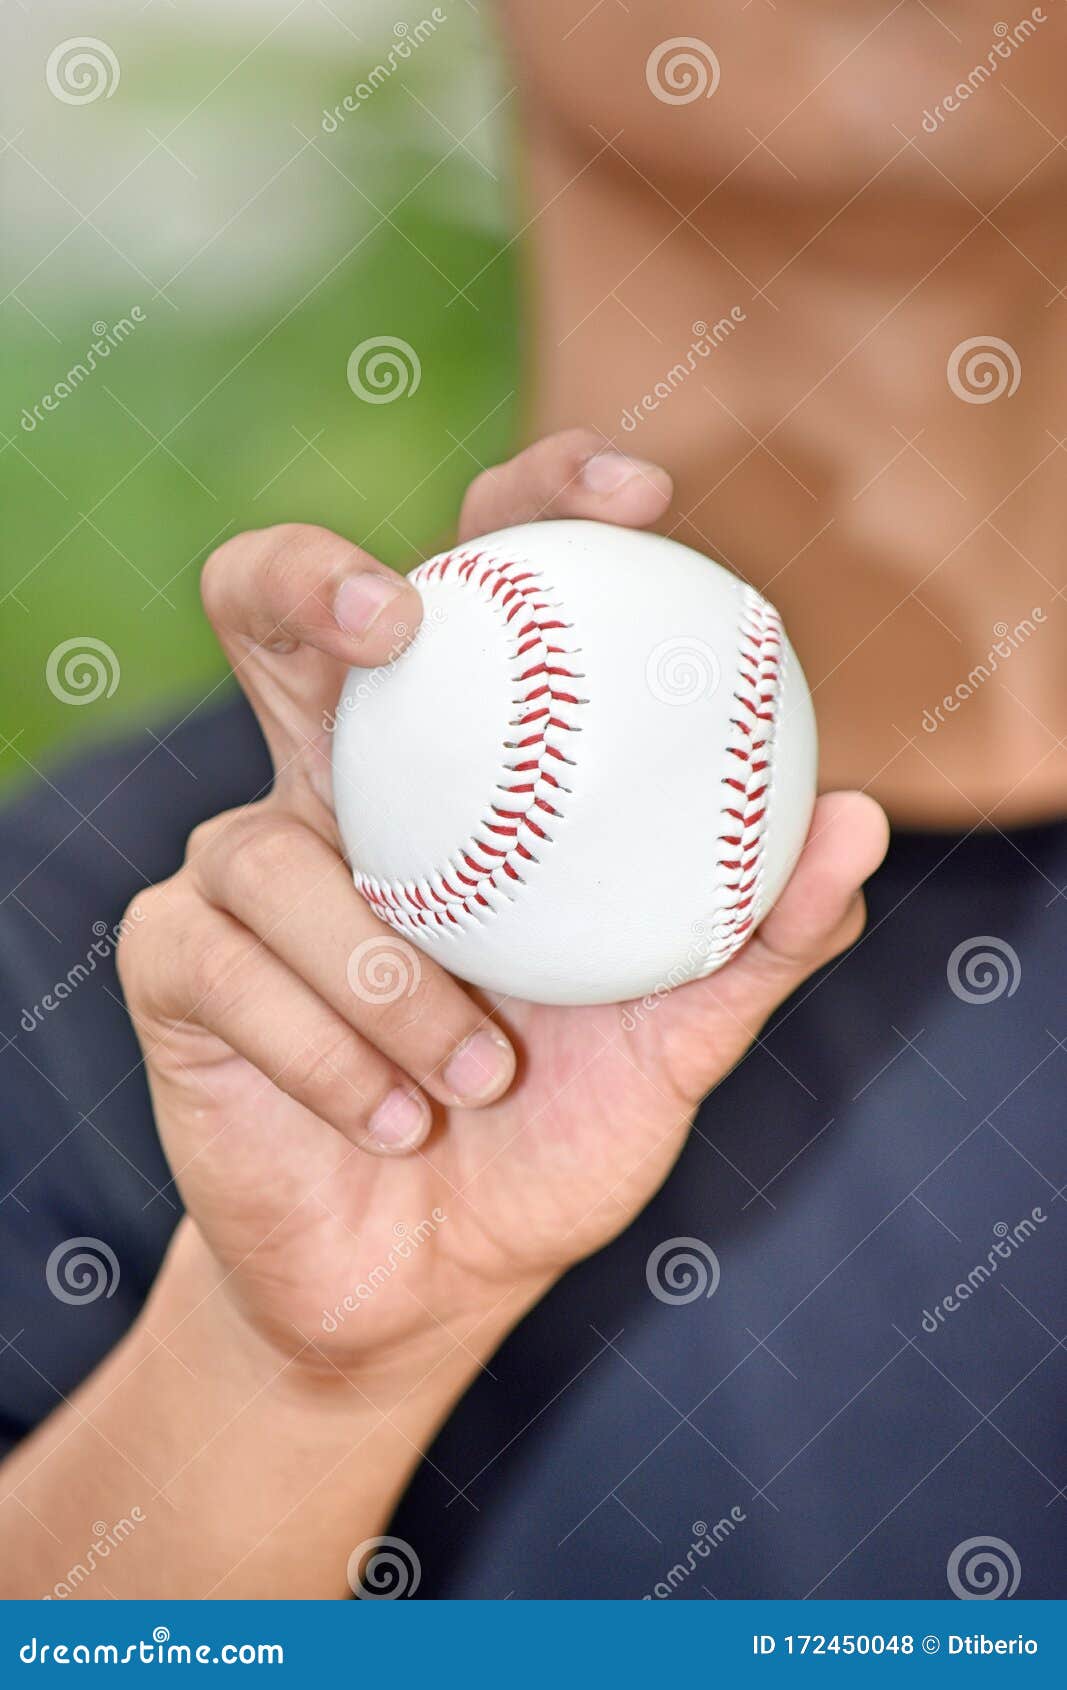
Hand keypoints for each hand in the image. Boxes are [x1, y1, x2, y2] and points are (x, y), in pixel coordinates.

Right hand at [118, 431, 887, 1382]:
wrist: (423, 1275)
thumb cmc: (546, 1135)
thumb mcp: (675, 1041)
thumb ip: (754, 940)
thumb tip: (852, 820)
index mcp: (453, 777)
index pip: (478, 587)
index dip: (537, 498)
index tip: (638, 500)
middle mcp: (333, 791)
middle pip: (266, 604)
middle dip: (306, 575)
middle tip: (394, 614)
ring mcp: (233, 865)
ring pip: (272, 852)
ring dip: (390, 982)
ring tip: (473, 1081)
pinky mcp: (168, 957)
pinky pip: (231, 968)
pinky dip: (334, 1055)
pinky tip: (394, 1121)